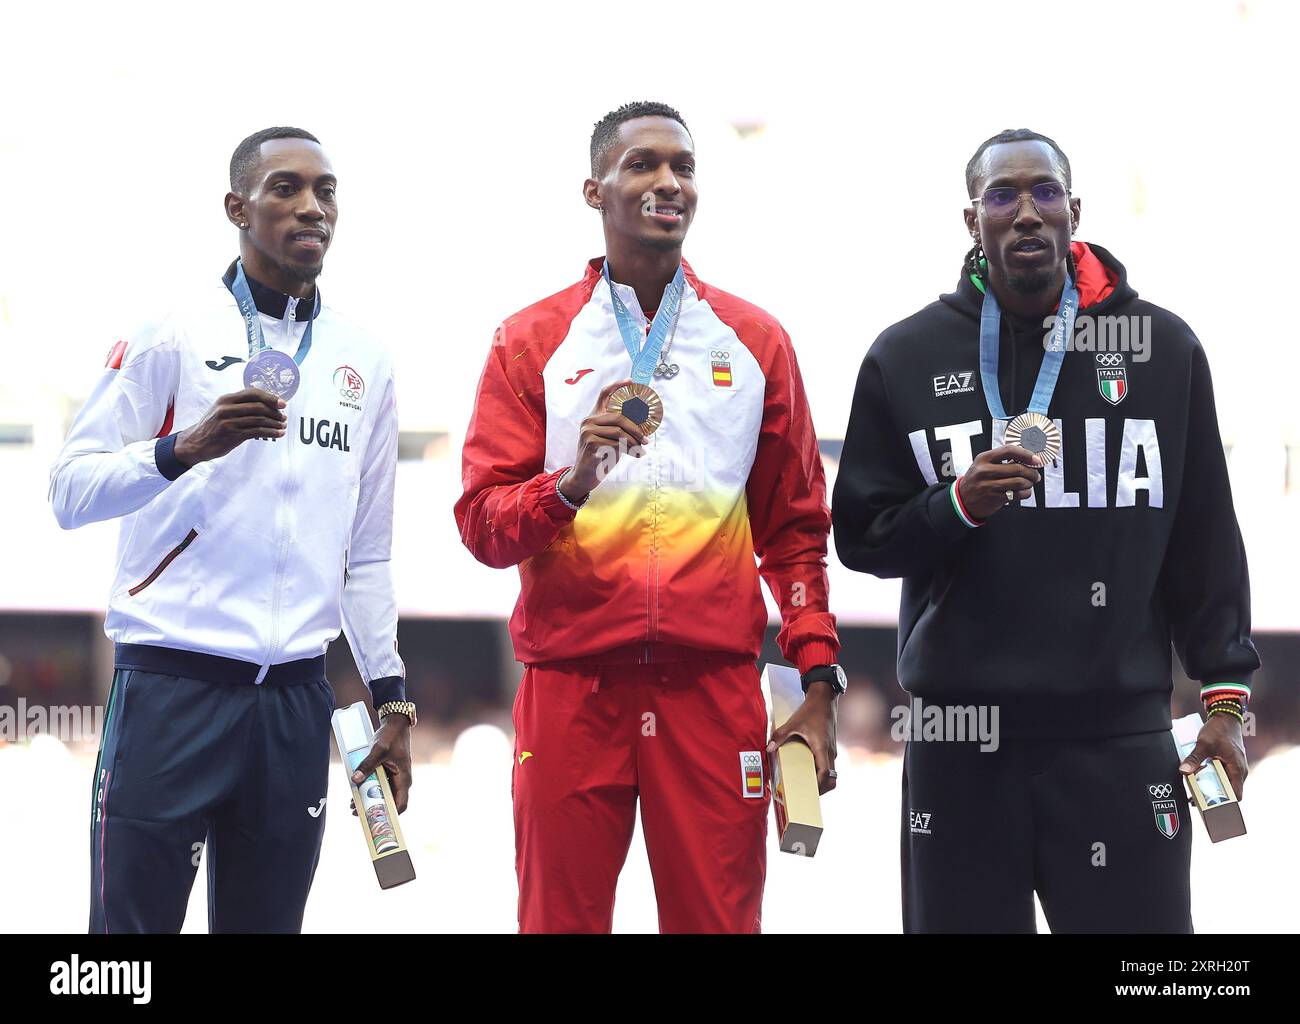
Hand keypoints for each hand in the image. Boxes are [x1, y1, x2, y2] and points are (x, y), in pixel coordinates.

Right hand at [173, 387, 287, 466]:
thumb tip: (264, 402)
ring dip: (275, 424)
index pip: (252, 393)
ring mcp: (229, 422)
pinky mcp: (233, 435)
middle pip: (259, 406)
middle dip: (275, 412)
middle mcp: (227, 408)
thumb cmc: (212, 426)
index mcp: (226, 399)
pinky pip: (257, 432)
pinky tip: (278, 434)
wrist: (195, 443)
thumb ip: (239, 404)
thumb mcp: (221, 409)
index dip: (270, 397)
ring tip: (282, 426)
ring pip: (260, 420)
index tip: (282, 403)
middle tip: (283, 417)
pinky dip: (271, 433)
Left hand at [350, 714, 412, 813]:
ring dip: (369, 800)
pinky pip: (379, 785)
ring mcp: (394, 776)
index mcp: (404, 778)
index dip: (389, 815)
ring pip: (383, 794)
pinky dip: (369, 789)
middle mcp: (401, 780)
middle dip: (374, 809)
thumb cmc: (392, 735)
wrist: (395, 722)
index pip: (400, 805)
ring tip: (353, 804)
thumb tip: (354, 780)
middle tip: (357, 812)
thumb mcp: (379, 750)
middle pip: (389, 802)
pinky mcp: (388, 771)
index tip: (376, 821)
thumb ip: (367, 765)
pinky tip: (356, 790)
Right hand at [560, 378, 647, 501]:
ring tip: (641, 450)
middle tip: (646, 439)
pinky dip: (629, 450)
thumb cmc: (599, 456)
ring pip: (619, 433)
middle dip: (636, 429)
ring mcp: (588, 431)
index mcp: (594, 416)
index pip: (604, 394)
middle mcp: (589, 421)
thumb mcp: (610, 440)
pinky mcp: (591, 443)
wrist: (584, 476)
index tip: (631, 381)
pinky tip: (635, 455)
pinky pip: (616, 444)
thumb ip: (620, 430)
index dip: (618, 385)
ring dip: (634, 442)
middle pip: (618, 417)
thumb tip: (642, 425)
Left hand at [767, 681, 838, 794]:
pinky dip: (821, 771)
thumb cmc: (811, 710)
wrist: (824, 698)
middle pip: (832, 778)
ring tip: (806, 784)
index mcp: (822, 749)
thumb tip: (768, 748)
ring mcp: (831, 749)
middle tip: (808, 793)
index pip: (826, 775)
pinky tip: (808, 769)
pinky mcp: (829, 746)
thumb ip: (780, 736)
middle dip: (822, 788)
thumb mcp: (794, 723)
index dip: (819, 787)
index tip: (809, 792)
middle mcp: (830, 752)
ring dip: (822, 780)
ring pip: (831, 772)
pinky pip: (828, 764)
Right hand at [958, 444, 1042, 519]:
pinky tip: (1024, 491)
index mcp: (983, 459)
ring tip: (1029, 483)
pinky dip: (1026, 493)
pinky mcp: (994, 498)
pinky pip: (1018, 494)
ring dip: (1029, 483)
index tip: (1035, 459)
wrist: (963, 499)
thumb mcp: (983, 465)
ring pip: (1019, 482)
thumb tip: (1026, 459)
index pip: (1008, 451)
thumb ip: (1001, 460)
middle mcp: (985, 471)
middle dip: (1031, 472)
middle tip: (1035, 474)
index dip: (1025, 454)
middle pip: (1017, 468)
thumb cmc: (977, 480)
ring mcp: (989, 485)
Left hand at [1179, 712, 1247, 798]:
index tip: (1209, 808)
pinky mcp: (1229, 765)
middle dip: (1213, 798)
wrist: (1226, 718)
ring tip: (1193, 794)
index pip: (1236, 795)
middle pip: (1228, 792)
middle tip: (1196, 802)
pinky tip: (1197, 780)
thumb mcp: (1204, 744)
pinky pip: (1221, 777)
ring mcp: (1235, 768)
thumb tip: (1183, 771)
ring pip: (1224, 785)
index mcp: (1238, 770)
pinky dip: (1211, 780)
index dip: (1225, 804)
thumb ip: (1194, 758)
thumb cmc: (1219, 730)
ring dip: (1211, 789)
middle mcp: (1239, 772)